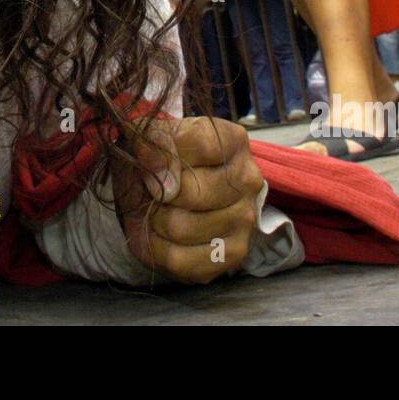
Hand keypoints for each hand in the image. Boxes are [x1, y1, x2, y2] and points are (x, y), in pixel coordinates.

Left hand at [112, 116, 264, 283]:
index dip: (164, 157)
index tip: (151, 161)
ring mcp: (246, 218)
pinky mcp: (233, 253)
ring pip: (181, 228)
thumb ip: (151, 140)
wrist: (165, 193)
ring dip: (154, 221)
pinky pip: (180, 259)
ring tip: (156, 211)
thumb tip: (152, 158)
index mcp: (234, 141)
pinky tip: (161, 235)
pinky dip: (157, 249)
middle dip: (157, 194)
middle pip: (190, 192)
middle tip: (152, 191)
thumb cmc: (160, 163)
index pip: (199, 146)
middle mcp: (248, 179)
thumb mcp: (150, 140)